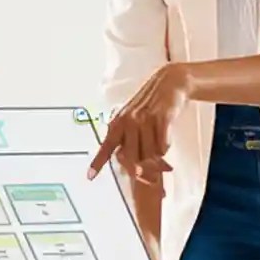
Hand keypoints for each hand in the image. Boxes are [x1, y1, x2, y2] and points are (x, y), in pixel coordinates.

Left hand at [88, 64, 189, 185]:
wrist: (170, 82)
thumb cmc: (150, 104)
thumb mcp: (132, 118)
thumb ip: (126, 138)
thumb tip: (130, 165)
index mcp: (117, 122)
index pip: (106, 146)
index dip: (98, 162)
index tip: (89, 177)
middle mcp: (128, 121)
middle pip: (133, 159)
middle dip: (143, 171)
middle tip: (154, 177)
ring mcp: (144, 119)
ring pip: (149, 155)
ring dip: (158, 159)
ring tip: (163, 154)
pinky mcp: (161, 118)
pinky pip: (163, 146)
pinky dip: (166, 147)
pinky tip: (166, 138)